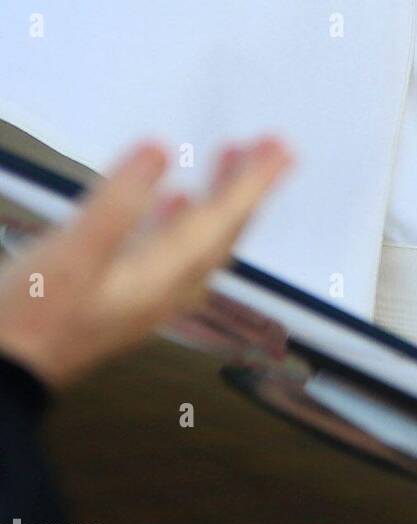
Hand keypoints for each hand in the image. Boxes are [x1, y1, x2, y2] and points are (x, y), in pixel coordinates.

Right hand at [0, 137, 292, 389]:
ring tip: (228, 158)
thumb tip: (159, 149)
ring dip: (219, 198)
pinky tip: (173, 201)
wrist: (3, 376)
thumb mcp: (75, 251)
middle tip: (270, 147)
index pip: (223, 220)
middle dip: (247, 187)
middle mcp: (166, 289)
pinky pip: (173, 250)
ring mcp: (146, 296)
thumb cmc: (33, 316)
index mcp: (163, 275)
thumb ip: (119, 200)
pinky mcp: (124, 297)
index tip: (282, 149)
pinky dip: (182, 218)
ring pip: (201, 240)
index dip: (254, 182)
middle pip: (224, 231)